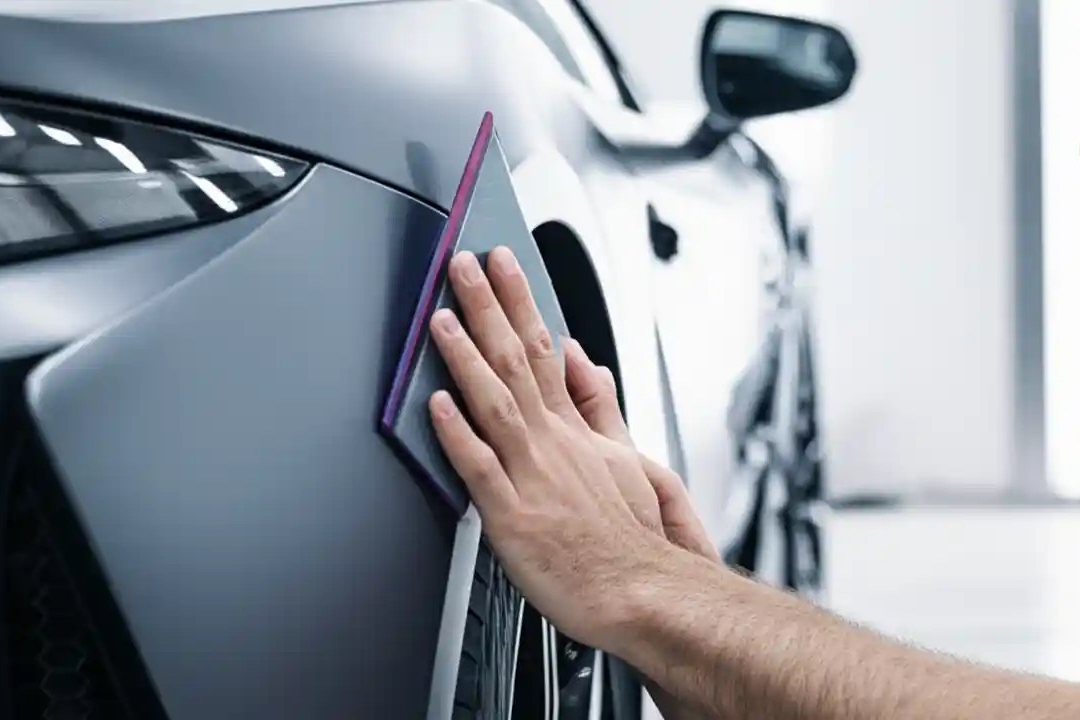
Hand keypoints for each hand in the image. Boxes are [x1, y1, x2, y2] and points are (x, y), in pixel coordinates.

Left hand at [426, 247, 715, 649]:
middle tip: (463, 265)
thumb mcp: (627, 456)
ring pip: (495, 403)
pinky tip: (437, 403)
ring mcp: (531, 476)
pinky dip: (459, 434)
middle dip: (487, 308)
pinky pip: (480, 468)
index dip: (519, 303)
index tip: (502, 265)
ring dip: (467, 358)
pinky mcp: (512, 516)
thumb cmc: (630, 537)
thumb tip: (580, 357)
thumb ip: (598, 404)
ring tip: (441, 318)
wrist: (642, 592)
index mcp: (573, 429)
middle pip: (515, 362)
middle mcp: (551, 443)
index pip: (542, 350)